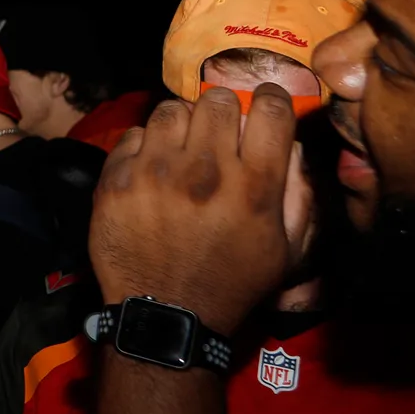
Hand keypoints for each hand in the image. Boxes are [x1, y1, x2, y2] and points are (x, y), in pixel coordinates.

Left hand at [90, 85, 295, 334]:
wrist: (167, 314)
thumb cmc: (233, 282)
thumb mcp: (286, 249)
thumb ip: (297, 193)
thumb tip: (292, 144)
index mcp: (255, 186)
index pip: (270, 108)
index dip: (270, 100)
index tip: (264, 105)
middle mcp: (205, 171)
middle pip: (217, 100)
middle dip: (223, 110)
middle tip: (219, 131)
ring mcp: (156, 173)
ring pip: (171, 109)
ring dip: (181, 124)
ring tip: (182, 148)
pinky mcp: (116, 180)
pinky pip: (133, 134)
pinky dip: (144, 145)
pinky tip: (151, 168)